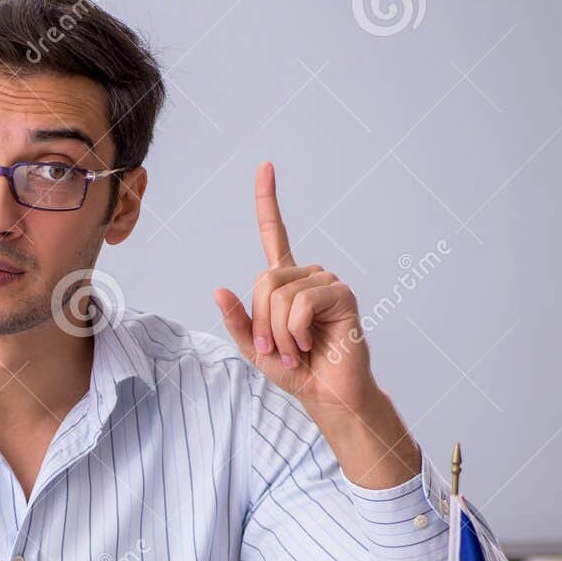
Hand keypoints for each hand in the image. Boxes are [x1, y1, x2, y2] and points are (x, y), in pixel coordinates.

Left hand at [213, 161, 375, 418]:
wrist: (327, 395)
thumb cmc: (296, 370)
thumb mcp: (254, 348)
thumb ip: (237, 321)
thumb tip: (219, 289)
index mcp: (285, 282)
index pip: (275, 233)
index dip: (268, 201)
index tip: (265, 166)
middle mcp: (306, 276)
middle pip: (264, 280)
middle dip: (262, 323)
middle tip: (278, 349)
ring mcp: (326, 283)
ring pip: (280, 294)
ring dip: (279, 332)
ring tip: (296, 350)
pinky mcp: (342, 295)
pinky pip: (301, 303)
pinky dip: (296, 330)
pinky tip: (309, 344)